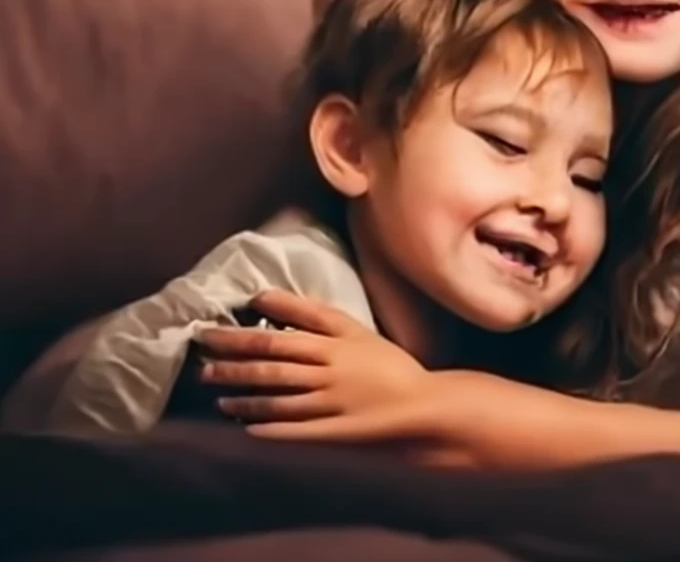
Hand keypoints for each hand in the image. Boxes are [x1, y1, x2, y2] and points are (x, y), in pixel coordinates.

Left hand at [195, 289, 433, 442]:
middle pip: (276, 358)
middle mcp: (332, 368)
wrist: (422, 407)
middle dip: (235, 352)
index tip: (240, 305)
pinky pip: (293, 429)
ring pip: (277, 395)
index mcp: (341, 341)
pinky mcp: (332, 432)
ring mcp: (331, 401)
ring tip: (214, 388)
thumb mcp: (360, 332)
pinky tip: (243, 425)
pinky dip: (266, 426)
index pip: (295, 323)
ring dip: (242, 391)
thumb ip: (322, 317)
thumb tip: (276, 301)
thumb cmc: (389, 365)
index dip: (266, 313)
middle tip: (203, 346)